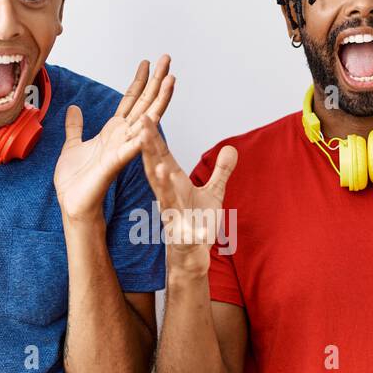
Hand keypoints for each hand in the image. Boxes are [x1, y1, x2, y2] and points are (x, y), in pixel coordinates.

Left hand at [55, 55, 174, 223]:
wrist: (73, 205)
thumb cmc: (76, 182)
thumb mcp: (73, 145)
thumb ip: (76, 127)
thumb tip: (74, 109)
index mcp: (113, 132)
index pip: (131, 101)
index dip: (139, 81)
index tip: (147, 62)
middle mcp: (122, 138)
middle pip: (145, 104)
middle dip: (156, 81)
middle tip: (167, 59)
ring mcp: (122, 149)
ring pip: (146, 120)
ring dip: (159, 99)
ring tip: (171, 80)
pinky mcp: (114, 163)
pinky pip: (132, 146)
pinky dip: (143, 135)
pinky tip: (151, 119)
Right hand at [138, 105, 237, 276]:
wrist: (194, 254)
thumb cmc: (199, 224)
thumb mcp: (214, 193)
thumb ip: (221, 171)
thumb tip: (231, 148)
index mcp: (174, 185)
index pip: (162, 156)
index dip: (154, 138)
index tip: (147, 117)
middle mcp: (168, 196)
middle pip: (155, 167)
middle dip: (148, 148)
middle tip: (141, 126)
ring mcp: (171, 214)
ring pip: (161, 193)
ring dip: (159, 179)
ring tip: (156, 162)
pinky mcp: (178, 232)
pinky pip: (174, 220)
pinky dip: (173, 210)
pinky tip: (170, 206)